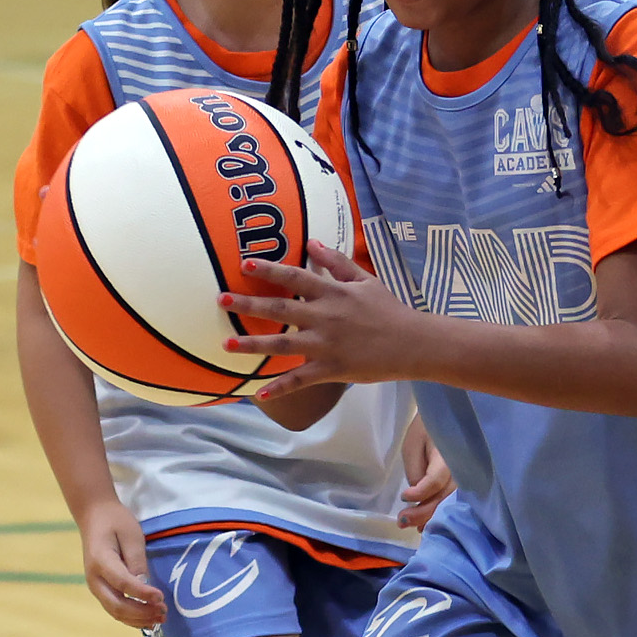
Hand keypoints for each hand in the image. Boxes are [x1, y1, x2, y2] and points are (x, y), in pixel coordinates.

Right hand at [79, 502, 161, 626]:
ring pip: (115, 612)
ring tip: (161, 618)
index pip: (123, 583)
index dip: (143, 593)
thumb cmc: (115, 523)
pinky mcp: (101, 590)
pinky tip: (149, 619)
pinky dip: (132, 618)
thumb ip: (137, 561)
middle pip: (117, 605)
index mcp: (100, 561)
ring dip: (138, 619)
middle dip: (142, 612)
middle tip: (164, 611)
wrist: (94, 517)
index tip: (162, 597)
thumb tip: (145, 584)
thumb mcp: (131, 535)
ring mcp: (95, 586)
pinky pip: (115, 609)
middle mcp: (94, 578)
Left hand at [222, 238, 405, 391]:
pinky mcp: (332, 370)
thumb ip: (337, 262)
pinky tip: (261, 394)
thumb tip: (312, 242)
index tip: (244, 265)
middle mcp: (325, 318)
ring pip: (282, 345)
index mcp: (333, 294)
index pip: (295, 277)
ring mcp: (326, 345)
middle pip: (280, 310)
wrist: (415, 344)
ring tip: (226, 344)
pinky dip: (281, 388)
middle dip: (248, 304)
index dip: (269, 270)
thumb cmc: (390, 311)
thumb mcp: (366, 281)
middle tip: (220, 300)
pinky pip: (301, 380)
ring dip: (252, 345)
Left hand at [400, 424, 452, 528]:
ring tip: (413, 526)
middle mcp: (461, 471)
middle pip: (443, 497)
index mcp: (447, 457)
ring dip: (430, 517)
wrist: (447, 421)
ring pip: (448, 503)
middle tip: (402, 521)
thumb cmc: (426, 430)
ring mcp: (464, 479)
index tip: (404, 497)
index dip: (419, 492)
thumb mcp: (413, 446)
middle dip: (422, 512)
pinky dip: (439, 513)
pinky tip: (426, 523)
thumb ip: (415, 471)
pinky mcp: (461, 484)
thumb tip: (417, 496)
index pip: (435, 481)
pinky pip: (451, 501)